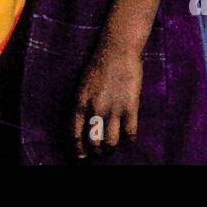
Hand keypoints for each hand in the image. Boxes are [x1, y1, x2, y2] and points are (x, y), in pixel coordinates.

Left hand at [72, 43, 142, 158]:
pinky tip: (129, 138)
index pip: (75, 134)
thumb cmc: (99, 66)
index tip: (81, 156)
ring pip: (111, 142)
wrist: (118, 50)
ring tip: (112, 147)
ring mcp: (113, 108)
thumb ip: (83, 105)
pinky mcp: (131, 107)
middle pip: (93, 142)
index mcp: (80, 102)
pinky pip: (130, 133)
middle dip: (96, 151)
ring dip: (111, 148)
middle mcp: (95, 108)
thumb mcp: (83, 85)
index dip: (78, 148)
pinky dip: (129, 139)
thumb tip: (85, 127)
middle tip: (100, 151)